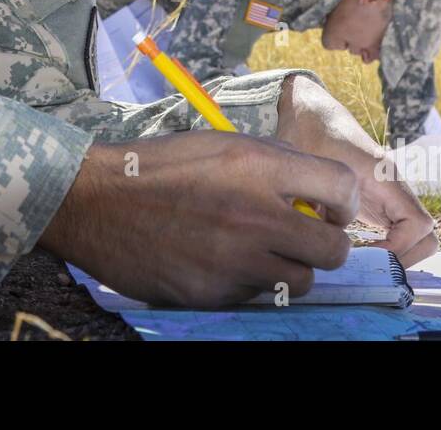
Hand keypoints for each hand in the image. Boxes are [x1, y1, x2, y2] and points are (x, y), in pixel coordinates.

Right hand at [39, 130, 357, 307]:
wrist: (96, 203)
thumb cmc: (160, 167)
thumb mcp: (221, 144)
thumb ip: (275, 164)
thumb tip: (320, 192)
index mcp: (258, 166)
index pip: (342, 188)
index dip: (343, 202)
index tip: (329, 209)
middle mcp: (254, 213)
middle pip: (334, 249)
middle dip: (327, 245)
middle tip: (306, 237)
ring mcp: (234, 259)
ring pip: (301, 281)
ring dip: (289, 268)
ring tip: (260, 250)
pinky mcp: (214, 293)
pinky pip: (256, 295)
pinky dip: (248, 282)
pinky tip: (219, 261)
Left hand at [276, 75, 438, 266]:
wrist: (312, 111)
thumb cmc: (308, 131)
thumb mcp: (304, 162)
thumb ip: (310, 198)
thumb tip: (318, 237)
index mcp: (383, 176)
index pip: (418, 224)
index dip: (398, 249)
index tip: (365, 255)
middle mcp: (394, 188)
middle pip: (428, 236)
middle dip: (403, 259)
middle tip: (365, 266)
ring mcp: (390, 196)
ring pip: (419, 237)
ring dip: (397, 255)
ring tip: (359, 260)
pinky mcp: (380, 201)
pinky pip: (401, 232)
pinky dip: (387, 248)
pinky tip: (352, 249)